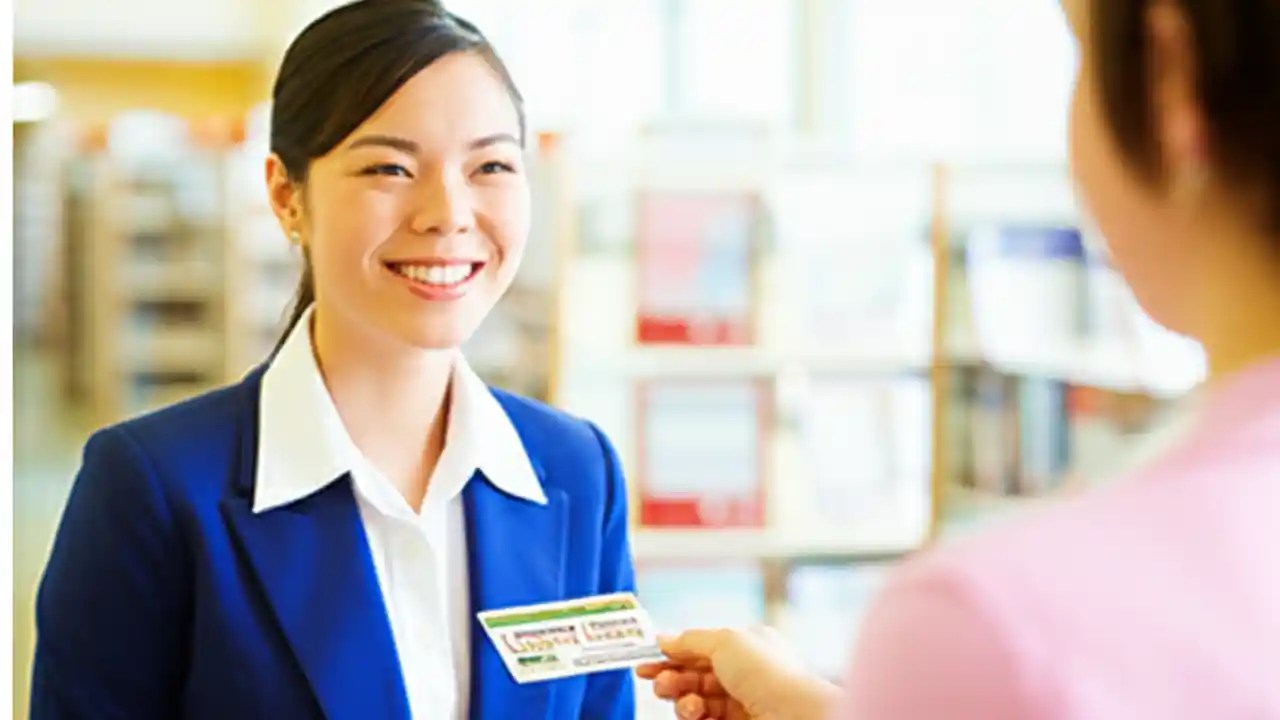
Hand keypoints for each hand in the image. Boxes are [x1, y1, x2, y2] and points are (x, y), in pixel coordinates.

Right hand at [636, 627, 839, 719]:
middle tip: (660, 684)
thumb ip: (690, 641)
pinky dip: (692, 717)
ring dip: (682, 701)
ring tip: (688, 704)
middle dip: (671, 680)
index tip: (644, 664)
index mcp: (745, 647)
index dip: (671, 655)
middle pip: (693, 677)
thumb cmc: (768, 672)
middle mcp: (743, 675)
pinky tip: (695, 714)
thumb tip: (663, 638)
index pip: (699, 649)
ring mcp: (740, 704)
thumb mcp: (724, 640)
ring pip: (695, 702)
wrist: (793, 715)